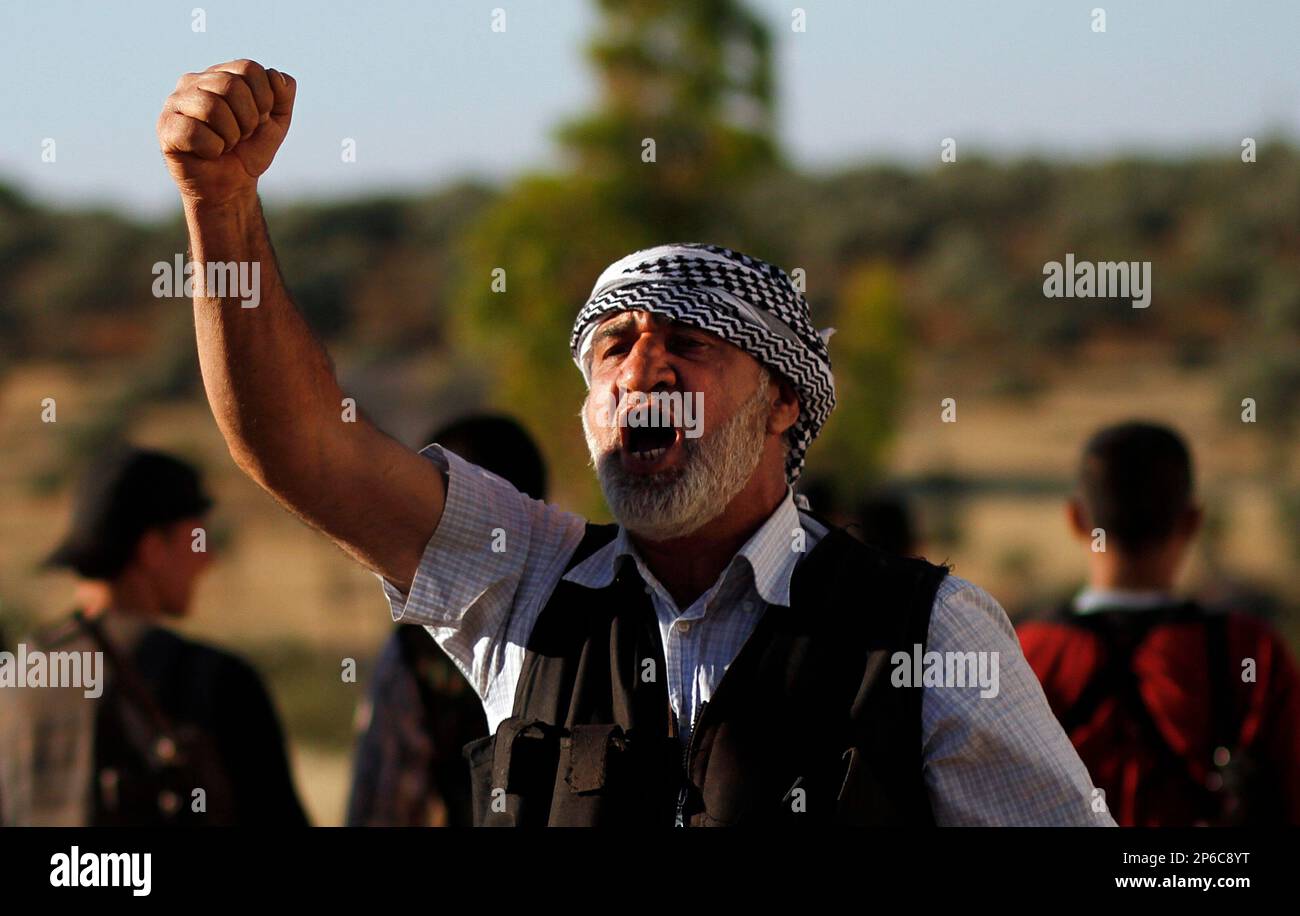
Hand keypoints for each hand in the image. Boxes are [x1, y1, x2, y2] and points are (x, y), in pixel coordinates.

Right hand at [157, 59, 295, 205]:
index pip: (249, 68)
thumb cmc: (248, 151)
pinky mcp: (166, 128)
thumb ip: (283, 96)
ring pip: (212, 106)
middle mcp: (194, 82)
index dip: (264, 100)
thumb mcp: (276, 123)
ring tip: (226, 144)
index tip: (259, 120)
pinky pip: (194, 132)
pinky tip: (209, 154)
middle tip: (242, 136)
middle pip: (231, 85)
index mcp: (220, 74)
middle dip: (248, 119)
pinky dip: (213, 149)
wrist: (231, 187)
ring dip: (231, 136)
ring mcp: (175, 103)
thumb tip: (275, 74)